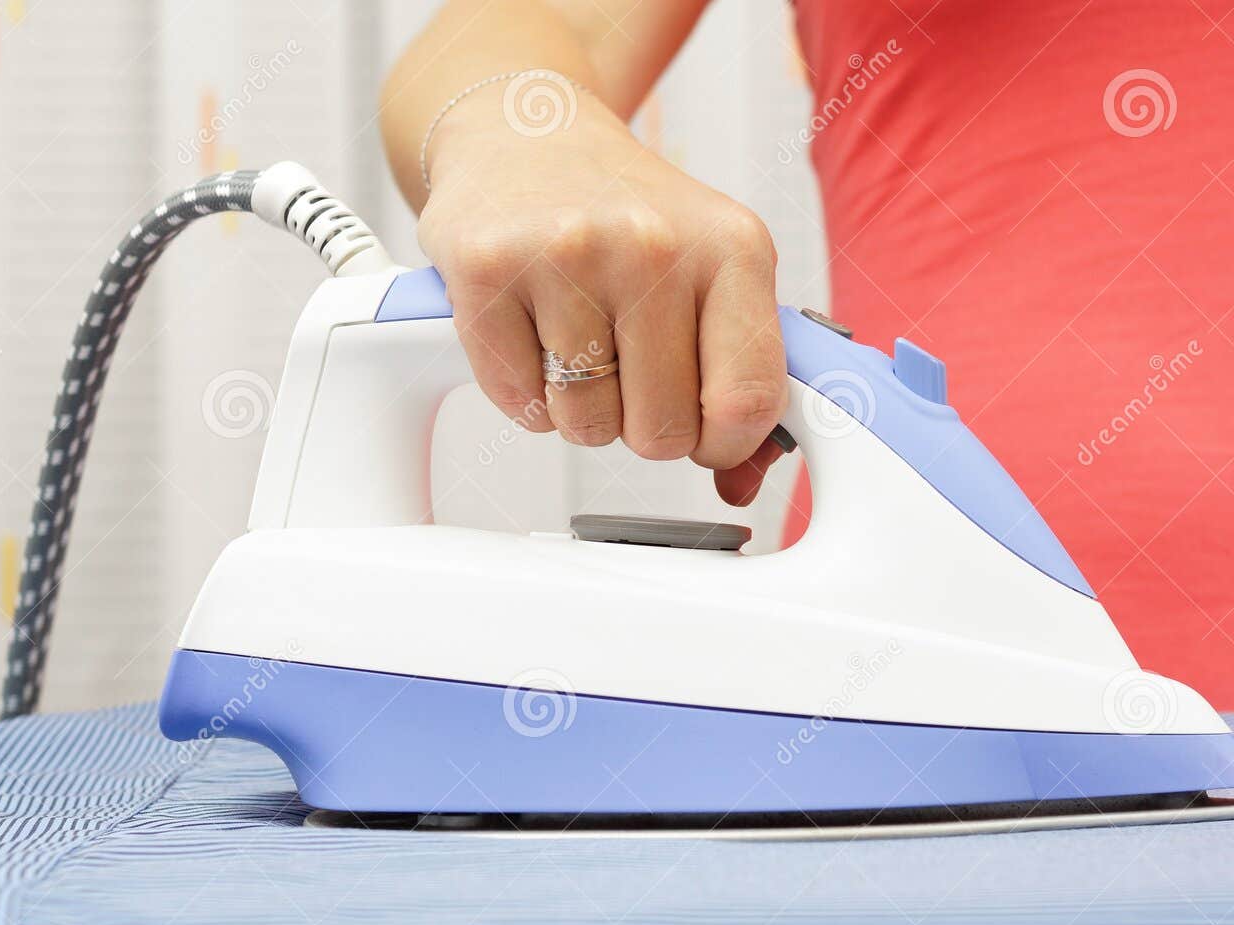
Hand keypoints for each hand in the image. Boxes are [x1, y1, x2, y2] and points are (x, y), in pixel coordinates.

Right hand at [418, 87, 787, 504]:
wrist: (528, 133)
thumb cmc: (629, 216)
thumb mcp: (713, 272)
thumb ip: (742, 378)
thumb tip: (740, 482)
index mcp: (733, 247)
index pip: (747, 401)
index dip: (724, 444)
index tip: (705, 433)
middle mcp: (653, 244)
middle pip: (662, 431)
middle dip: (643, 425)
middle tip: (626, 367)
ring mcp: (566, 252)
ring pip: (587, 426)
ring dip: (581, 408)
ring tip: (577, 338)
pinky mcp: (486, 267)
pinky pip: (520, 404)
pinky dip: (525, 392)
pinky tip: (531, 333)